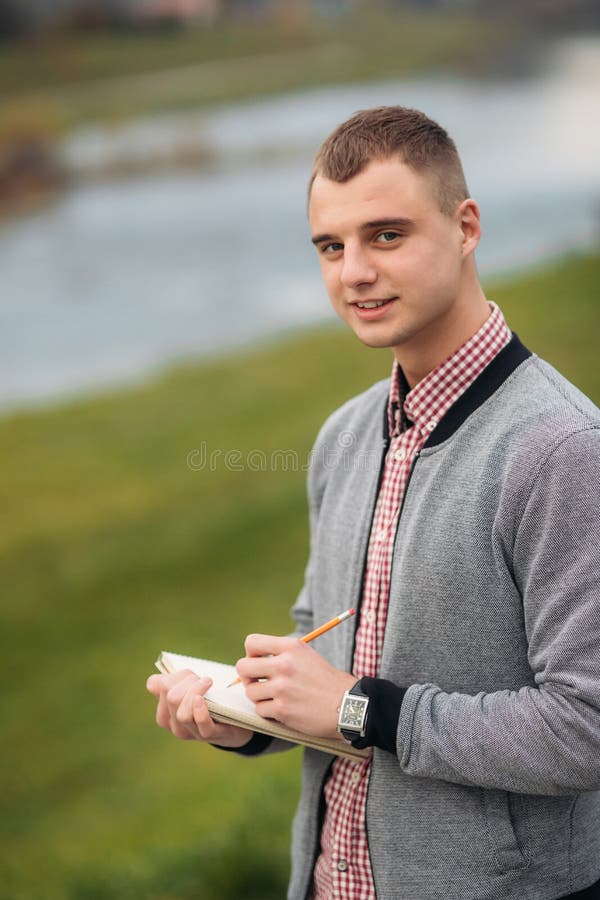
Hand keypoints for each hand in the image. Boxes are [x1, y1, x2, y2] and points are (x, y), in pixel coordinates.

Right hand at [146, 670, 252, 748]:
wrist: (235, 723)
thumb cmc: (210, 702)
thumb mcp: (190, 689)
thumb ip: (172, 683)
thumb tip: (153, 683)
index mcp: (165, 711)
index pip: (159, 685)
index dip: (175, 674)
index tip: (191, 674)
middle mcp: (174, 724)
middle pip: (172, 697)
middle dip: (189, 681)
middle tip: (205, 679)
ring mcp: (191, 732)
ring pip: (183, 713)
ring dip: (196, 692)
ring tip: (208, 683)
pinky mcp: (210, 735)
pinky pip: (201, 725)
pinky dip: (200, 711)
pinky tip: (202, 700)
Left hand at [236, 634, 355, 738]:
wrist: (347, 704)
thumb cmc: (326, 680)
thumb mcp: (306, 655)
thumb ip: (281, 654)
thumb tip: (253, 659)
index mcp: (291, 647)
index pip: (252, 642)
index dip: (250, 654)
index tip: (258, 663)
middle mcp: (284, 665)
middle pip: (243, 667)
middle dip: (247, 677)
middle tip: (258, 682)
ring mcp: (282, 688)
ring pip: (250, 691)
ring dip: (259, 697)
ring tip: (276, 698)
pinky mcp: (283, 709)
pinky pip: (260, 710)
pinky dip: (268, 712)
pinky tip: (283, 709)